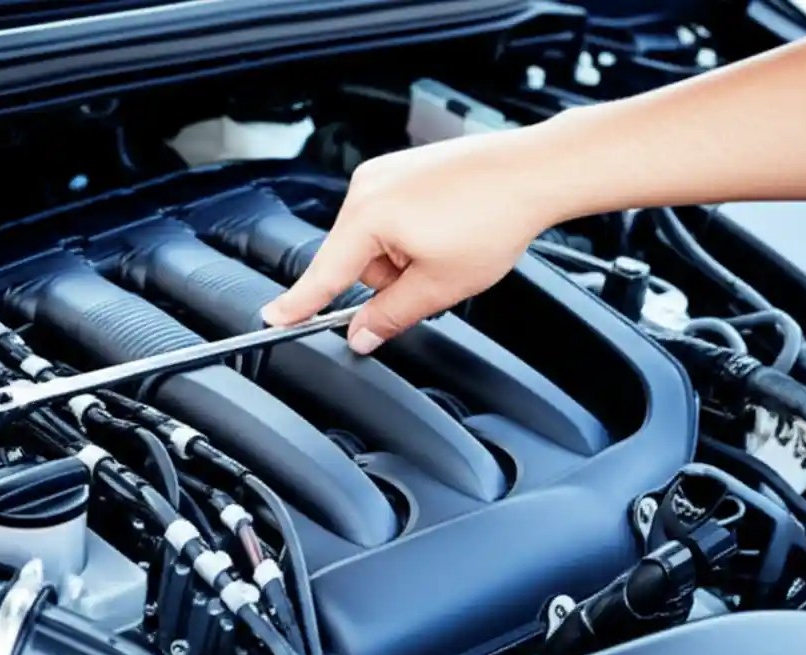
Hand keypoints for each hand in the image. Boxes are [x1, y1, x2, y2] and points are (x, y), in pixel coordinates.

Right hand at [259, 125, 558, 353]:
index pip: (323, 274)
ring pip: (377, 240)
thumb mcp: (440, 285)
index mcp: (368, 217)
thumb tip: (361, 335)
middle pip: (356, 259)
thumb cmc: (494, 216)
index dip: (297, 304)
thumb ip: (390, 316)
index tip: (271, 319)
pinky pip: (393, 215)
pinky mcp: (404, 167)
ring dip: (404, 256)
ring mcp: (386, 172)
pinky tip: (450, 227)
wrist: (534, 172)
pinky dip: (414, 232)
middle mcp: (367, 187)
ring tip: (450, 245)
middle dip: (389, 278)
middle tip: (434, 275)